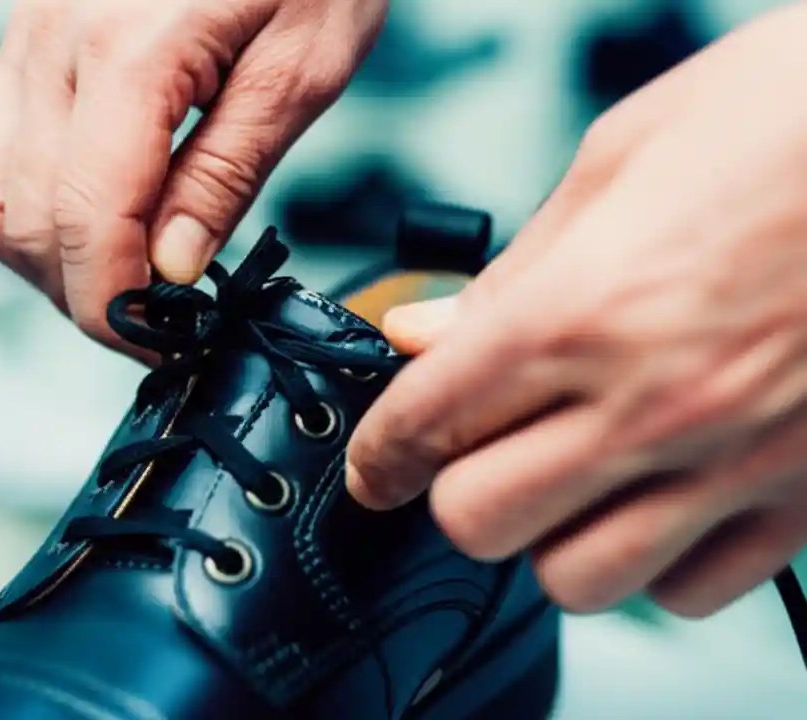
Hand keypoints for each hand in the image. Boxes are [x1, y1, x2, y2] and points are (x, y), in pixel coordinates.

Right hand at [0, 0, 387, 346]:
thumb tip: (168, 270)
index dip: (116, 306)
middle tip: (157, 320)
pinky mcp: (23, 38)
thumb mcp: (304, 64)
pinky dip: (22, 206)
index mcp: (128, 50)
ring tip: (120, 273)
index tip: (164, 342)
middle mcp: (52, 40)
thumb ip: (226, 171)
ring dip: (41, 259)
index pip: (86, 221)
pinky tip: (88, 215)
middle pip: (25, 222)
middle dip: (85, 294)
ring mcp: (25, 35)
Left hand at [347, 4, 806, 617]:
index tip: (374, 467)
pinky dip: (654, 563)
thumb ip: (510, 272)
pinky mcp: (804, 495)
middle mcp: (653, 403)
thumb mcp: (620, 160)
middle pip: (481, 523)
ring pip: (580, 578)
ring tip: (566, 476)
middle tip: (471, 453)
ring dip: (550, 534)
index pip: (426, 426)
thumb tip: (423, 333)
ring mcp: (735, 461)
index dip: (377, 457)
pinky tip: (655, 499)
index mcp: (583, 310)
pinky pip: (692, 592)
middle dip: (454, 492)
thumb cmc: (793, 116)